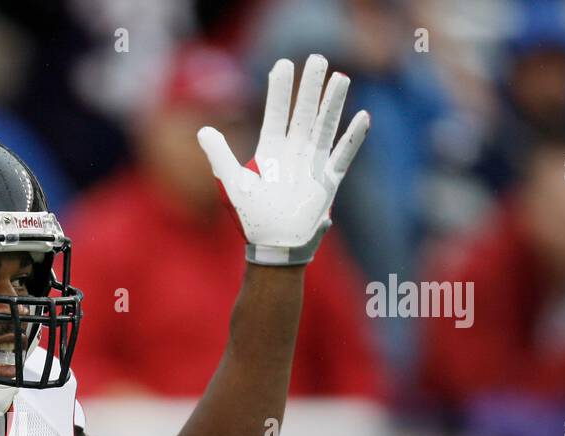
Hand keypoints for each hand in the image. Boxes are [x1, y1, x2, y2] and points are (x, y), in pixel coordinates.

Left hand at [197, 55, 369, 265]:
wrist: (274, 247)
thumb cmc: (252, 219)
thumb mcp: (233, 184)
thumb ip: (220, 155)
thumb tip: (203, 129)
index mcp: (271, 151)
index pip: (276, 113)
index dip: (279, 90)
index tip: (283, 64)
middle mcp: (293, 153)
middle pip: (304, 113)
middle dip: (310, 87)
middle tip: (318, 58)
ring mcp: (312, 165)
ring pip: (324, 127)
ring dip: (332, 104)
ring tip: (340, 78)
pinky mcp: (328, 181)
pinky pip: (342, 155)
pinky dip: (351, 138)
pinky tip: (361, 117)